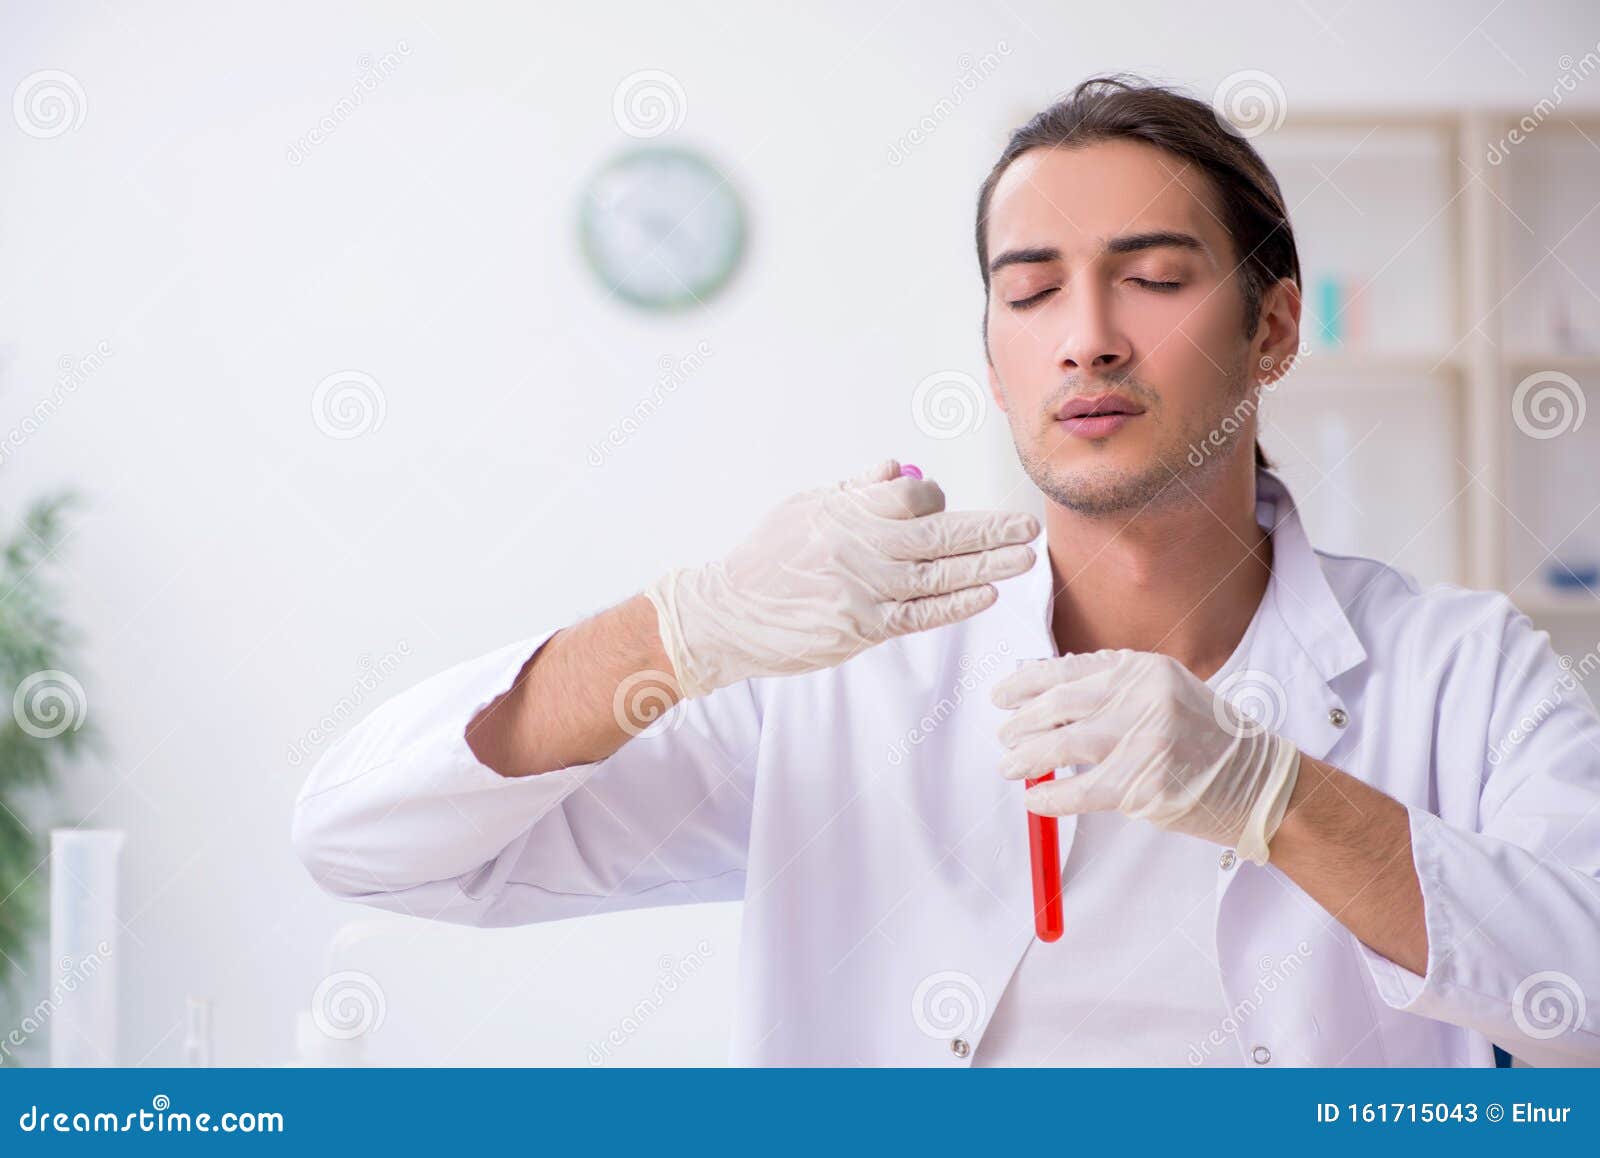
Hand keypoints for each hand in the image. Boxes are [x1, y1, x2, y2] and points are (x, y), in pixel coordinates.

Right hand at [645, 459, 1039, 698]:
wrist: (724, 614)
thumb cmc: (766, 558)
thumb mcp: (804, 507)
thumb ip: (855, 489)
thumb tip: (900, 469)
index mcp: (846, 510)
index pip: (914, 497)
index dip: (936, 501)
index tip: (939, 509)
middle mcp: (859, 546)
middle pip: (940, 533)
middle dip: (990, 529)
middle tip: (1028, 524)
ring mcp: (862, 588)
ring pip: (939, 575)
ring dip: (987, 565)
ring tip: (1025, 557)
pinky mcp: (861, 627)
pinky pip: (921, 614)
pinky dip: (956, 603)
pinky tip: (986, 593)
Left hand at [992, 649, 1300, 863]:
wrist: (1261, 782)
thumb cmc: (1207, 741)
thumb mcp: (1166, 691)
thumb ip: (1115, 689)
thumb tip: (1050, 698)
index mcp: (1143, 669)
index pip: (1067, 668)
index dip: (1025, 682)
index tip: (1002, 695)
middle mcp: (1142, 697)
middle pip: (1057, 704)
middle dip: (1020, 722)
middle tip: (1004, 736)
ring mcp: (1144, 740)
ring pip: (1061, 746)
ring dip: (1026, 757)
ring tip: (1009, 765)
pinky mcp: (1144, 783)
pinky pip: (1079, 791)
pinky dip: (1050, 797)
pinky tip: (1035, 799)